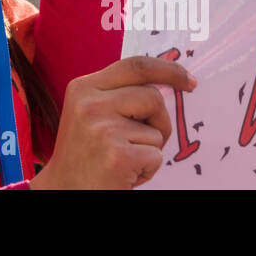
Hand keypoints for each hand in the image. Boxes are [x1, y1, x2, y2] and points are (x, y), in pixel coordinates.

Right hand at [30, 56, 197, 189]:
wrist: (65, 190)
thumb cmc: (86, 154)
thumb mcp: (91, 113)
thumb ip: (119, 95)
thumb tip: (168, 82)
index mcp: (83, 87)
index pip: (135, 66)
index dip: (168, 70)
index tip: (189, 81)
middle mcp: (89, 104)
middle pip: (152, 97)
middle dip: (161, 121)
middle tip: (146, 142)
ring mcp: (103, 129)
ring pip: (156, 130)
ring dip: (150, 149)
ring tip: (125, 160)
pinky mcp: (118, 156)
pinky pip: (156, 155)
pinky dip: (148, 169)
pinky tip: (125, 174)